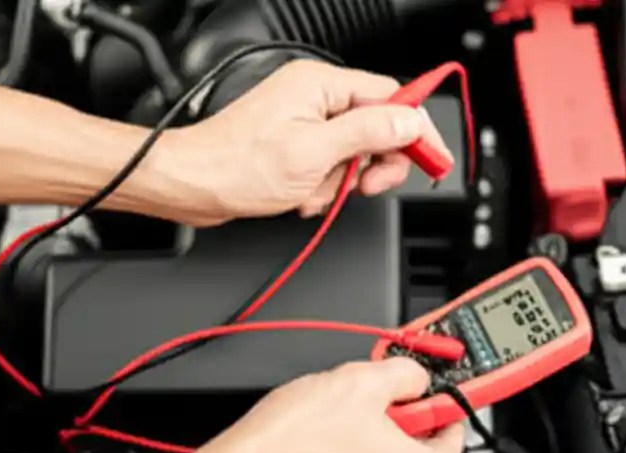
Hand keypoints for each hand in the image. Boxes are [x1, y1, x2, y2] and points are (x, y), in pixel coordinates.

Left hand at [161, 60, 451, 226]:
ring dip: (340, 182)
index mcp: (320, 85)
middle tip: (364, 185)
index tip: (432, 157)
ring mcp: (305, 121)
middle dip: (372, 163)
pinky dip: (322, 187)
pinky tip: (301, 194)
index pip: (391, 98)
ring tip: (313, 190)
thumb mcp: (314, 153)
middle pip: (377, 128)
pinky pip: (331, 167)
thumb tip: (408, 124)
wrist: (193, 186)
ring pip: (354, 154)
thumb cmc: (236, 166)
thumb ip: (367, 134)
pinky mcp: (297, 144)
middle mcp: (314, 97)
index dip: (415, 130)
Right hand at [172, 358, 465, 452]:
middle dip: (398, 408)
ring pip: (386, 448)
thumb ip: (404, 372)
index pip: (454, 426)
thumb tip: (415, 374)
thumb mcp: (362, 381)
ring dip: (369, 422)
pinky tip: (322, 427)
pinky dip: (349, 441)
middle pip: (419, 438)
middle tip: (369, 390)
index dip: (439, 393)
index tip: (431, 377)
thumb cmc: (294, 446)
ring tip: (337, 410)